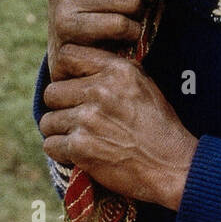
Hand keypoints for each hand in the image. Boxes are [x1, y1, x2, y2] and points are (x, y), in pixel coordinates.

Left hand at [39, 44, 197, 209]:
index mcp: (118, 70)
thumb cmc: (159, 126)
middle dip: (62, 107)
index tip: (74, 87)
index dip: (66, 73)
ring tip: (83, 138)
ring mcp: (88, 119)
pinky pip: (50, 145)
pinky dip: (62, 153)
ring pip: (48, 121)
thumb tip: (82, 66)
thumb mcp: (144, 85)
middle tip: (79, 119)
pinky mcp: (80, 147)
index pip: (67, 56)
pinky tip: (82, 154)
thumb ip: (114, 71)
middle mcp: (101, 90)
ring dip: (61, 132)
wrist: (172, 165)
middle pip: (52, 92)